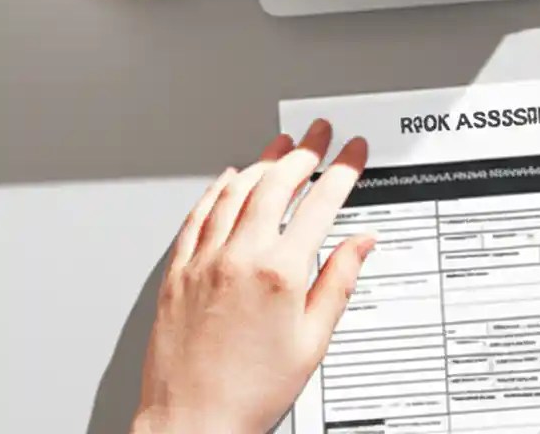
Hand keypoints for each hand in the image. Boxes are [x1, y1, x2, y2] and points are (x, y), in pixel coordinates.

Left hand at [130, 121, 374, 433]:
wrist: (193, 422)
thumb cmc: (250, 391)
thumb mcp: (314, 340)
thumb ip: (339, 281)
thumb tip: (361, 244)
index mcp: (280, 273)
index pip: (320, 202)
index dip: (343, 169)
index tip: (353, 153)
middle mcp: (238, 258)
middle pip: (275, 184)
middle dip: (303, 151)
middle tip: (319, 135)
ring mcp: (203, 262)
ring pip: (234, 191)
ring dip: (262, 162)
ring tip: (281, 146)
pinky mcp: (178, 273)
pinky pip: (198, 215)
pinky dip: (217, 189)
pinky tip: (228, 180)